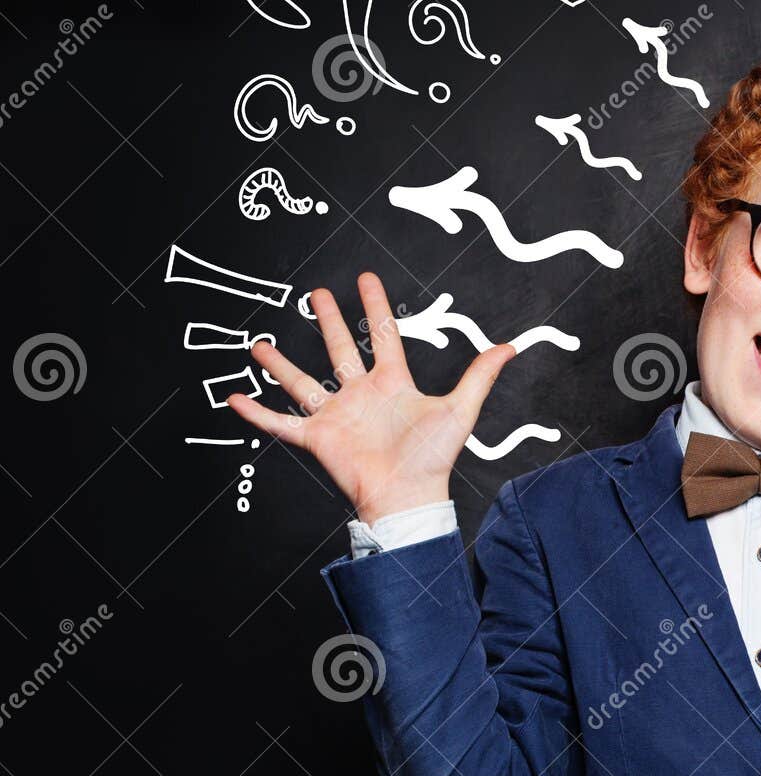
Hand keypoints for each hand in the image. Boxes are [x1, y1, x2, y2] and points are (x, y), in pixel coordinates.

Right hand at [226, 272, 517, 523]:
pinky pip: (280, 424)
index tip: (366, 278)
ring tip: (259, 343)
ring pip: (302, 383)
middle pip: (340, 349)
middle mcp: (361, 395)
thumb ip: (480, 376)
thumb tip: (510, 346)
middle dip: (329, 321)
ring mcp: (337, 416)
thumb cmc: (434, 459)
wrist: (408, 497)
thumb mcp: (460, 410)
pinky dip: (258, 413)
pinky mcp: (318, 439)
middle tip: (316, 293)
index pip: (382, 334)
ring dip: (280, 364)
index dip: (375, 306)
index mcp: (392, 383)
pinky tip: (236, 398)